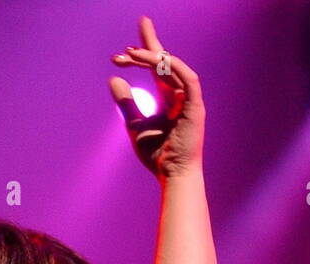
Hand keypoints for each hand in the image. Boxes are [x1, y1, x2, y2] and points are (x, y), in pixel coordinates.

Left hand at [108, 15, 204, 179]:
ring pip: (173, 68)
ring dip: (152, 58)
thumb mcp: (135, 125)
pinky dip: (174, 67)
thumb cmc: (157, 155)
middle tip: (129, 40)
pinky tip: (157, 60)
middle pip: (165, 63)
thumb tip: (113, 79)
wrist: (172, 176)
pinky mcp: (196, 107)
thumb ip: (126, 103)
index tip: (121, 52)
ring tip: (130, 54)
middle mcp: (180, 94)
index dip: (144, 53)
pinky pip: (188, 80)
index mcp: (168, 97)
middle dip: (149, 46)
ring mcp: (189, 100)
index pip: (157, 68)